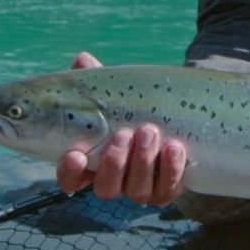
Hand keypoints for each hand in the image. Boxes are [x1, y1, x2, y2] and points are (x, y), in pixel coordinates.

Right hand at [56, 51, 188, 206]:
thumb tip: (83, 59)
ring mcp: (141, 188)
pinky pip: (168, 189)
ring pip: (137, 190)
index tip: (76, 154)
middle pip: (106, 187)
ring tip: (149, 131)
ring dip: (143, 162)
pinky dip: (171, 169)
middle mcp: (115, 181)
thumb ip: (97, 80)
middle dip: (114, 162)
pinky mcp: (168, 189)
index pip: (71, 178)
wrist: (179, 116)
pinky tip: (175, 147)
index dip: (70, 171)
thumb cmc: (135, 106)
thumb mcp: (116, 92)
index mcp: (92, 162)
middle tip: (123, 134)